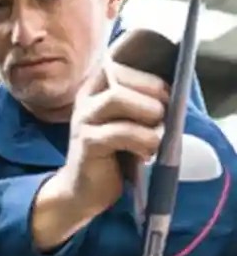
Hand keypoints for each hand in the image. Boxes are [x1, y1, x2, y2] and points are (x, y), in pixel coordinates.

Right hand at [32, 61, 168, 249]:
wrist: (83, 190)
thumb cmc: (113, 154)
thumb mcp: (128, 122)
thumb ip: (140, 104)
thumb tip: (173, 95)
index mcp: (95, 90)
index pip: (120, 65)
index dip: (148, 79)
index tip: (165, 98)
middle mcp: (85, 100)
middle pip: (120, 79)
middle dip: (151, 96)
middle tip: (163, 119)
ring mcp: (83, 120)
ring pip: (117, 99)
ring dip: (147, 115)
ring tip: (156, 136)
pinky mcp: (87, 143)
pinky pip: (119, 132)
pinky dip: (142, 140)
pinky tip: (146, 154)